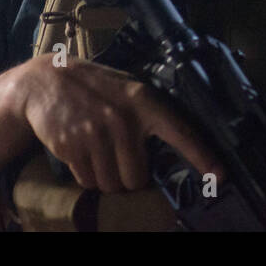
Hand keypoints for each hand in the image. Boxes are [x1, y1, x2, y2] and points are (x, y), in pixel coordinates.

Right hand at [14, 54, 223, 193]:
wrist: (45, 81)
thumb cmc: (95, 88)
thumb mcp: (127, 89)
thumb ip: (150, 115)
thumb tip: (179, 148)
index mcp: (144, 101)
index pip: (181, 132)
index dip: (202, 156)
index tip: (220, 175)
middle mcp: (123, 118)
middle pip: (137, 178)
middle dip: (129, 177)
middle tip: (119, 158)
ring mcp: (96, 133)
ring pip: (112, 184)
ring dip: (106, 178)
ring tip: (98, 152)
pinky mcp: (72, 147)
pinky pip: (88, 182)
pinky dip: (86, 176)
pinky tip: (82, 152)